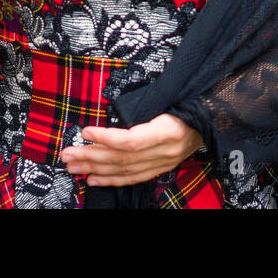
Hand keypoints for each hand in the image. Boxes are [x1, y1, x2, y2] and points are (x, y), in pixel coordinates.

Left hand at [59, 114, 204, 185]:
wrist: (210, 118)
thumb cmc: (185, 101)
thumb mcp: (168, 97)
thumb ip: (143, 106)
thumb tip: (110, 106)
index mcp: (168, 130)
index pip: (132, 140)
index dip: (106, 138)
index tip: (85, 131)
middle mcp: (166, 151)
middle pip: (122, 158)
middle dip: (91, 156)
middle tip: (67, 154)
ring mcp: (164, 163)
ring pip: (124, 170)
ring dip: (95, 169)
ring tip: (72, 166)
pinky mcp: (161, 169)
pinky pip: (133, 178)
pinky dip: (111, 180)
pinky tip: (92, 179)